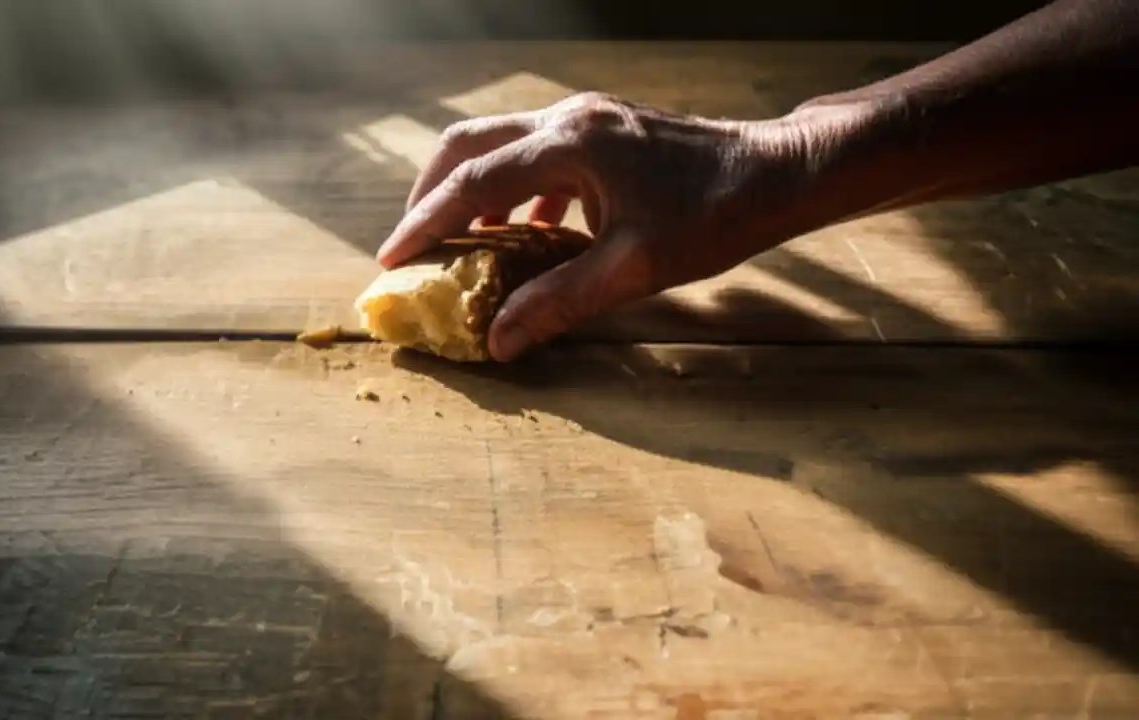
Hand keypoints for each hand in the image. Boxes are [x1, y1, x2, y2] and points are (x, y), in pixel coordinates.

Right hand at [376, 92, 836, 360]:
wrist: (778, 173)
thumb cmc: (715, 217)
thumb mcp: (634, 269)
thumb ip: (559, 302)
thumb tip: (500, 341)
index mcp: (569, 147)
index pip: (473, 183)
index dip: (426, 222)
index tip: (391, 258)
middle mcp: (568, 120)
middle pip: (469, 144)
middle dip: (431, 194)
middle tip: (413, 245)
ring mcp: (586, 119)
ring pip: (500, 145)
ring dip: (472, 192)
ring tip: (461, 247)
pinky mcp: (603, 131)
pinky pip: (536, 155)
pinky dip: (515, 193)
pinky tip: (526, 236)